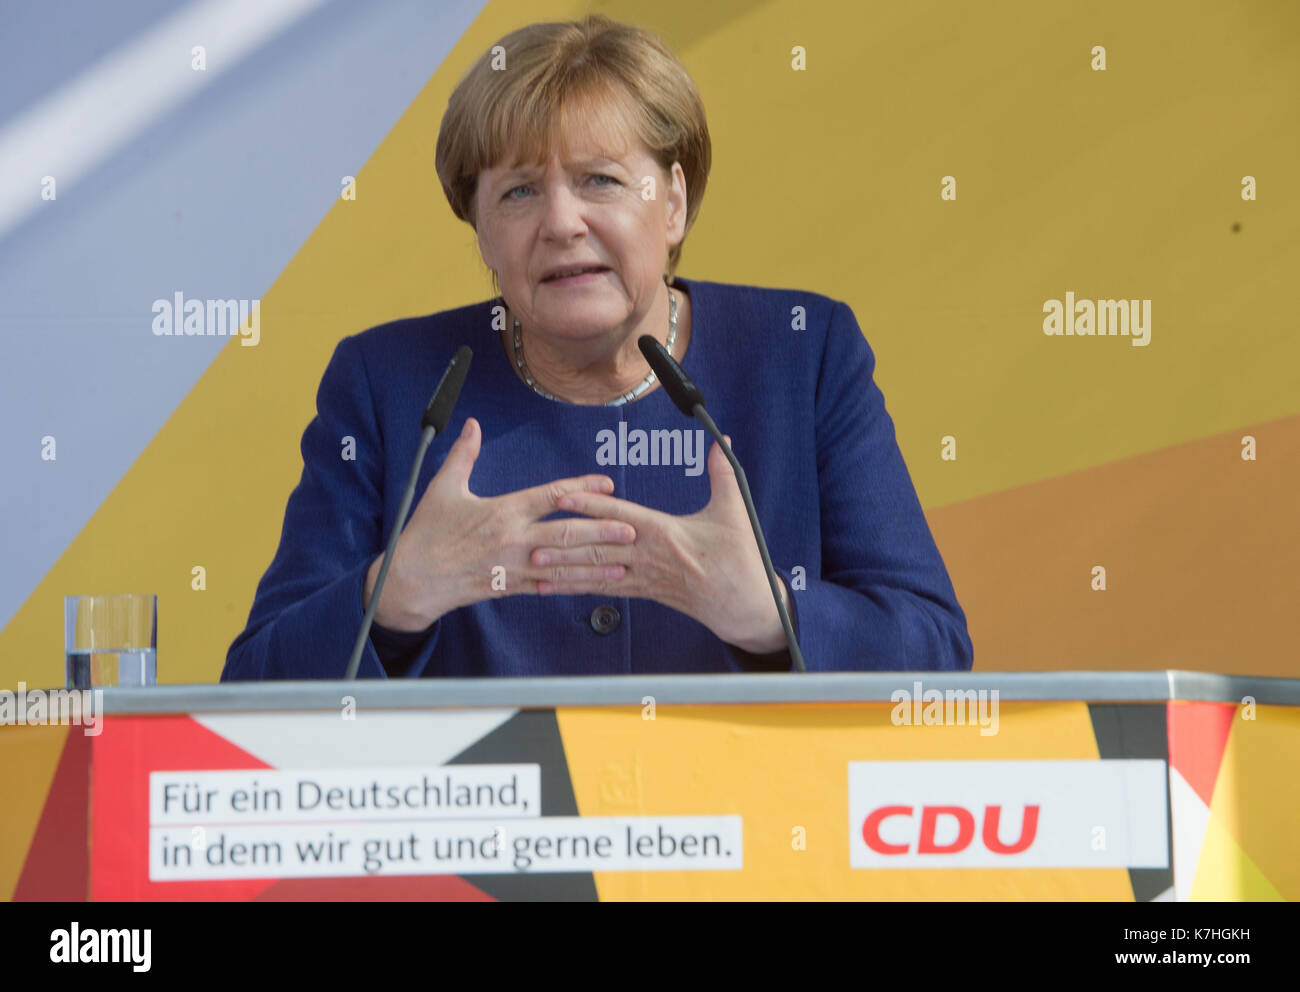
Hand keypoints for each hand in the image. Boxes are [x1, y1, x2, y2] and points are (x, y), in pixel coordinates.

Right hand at [363, 418, 636, 629]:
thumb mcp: (442, 489)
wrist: (411, 581)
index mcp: (502, 511)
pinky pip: (548, 587)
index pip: (549, 496)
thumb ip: (463, 455)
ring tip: (624, 562)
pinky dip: (573, 585)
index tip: (607, 484)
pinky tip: (594, 585)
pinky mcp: (510, 588)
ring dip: (595, 564)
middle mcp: (513, 539)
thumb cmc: (426, 533)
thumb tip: (471, 424)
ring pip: (563, 565)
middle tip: (632, 530)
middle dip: (601, 532)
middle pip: (565, 534)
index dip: (581, 488)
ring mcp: (514, 566)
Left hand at [530, 437, 791, 654]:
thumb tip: (721, 436)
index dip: (590, 506)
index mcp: (665, 533)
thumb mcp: (735, 511)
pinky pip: (603, 589)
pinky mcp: (642, 592)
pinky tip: (552, 586)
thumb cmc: (740, 557)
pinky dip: (577, 587)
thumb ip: (722, 472)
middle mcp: (648, 556)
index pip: (620, 516)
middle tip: (531, 542)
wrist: (744, 605)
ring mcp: (643, 577)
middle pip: (599, 548)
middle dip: (564, 545)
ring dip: (563, 570)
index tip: (563, 498)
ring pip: (596, 572)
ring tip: (533, 566)